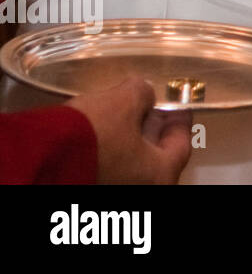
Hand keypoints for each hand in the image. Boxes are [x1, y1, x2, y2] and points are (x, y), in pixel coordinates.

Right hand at [67, 77, 191, 183]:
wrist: (41, 156)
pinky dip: (110, 149)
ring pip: (130, 163)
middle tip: (151, 108)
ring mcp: (113, 190)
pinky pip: (108, 168)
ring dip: (129, 138)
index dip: (179, 121)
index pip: (181, 145)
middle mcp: (139, 190)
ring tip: (123, 114)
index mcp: (159, 176)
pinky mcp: (88, 185)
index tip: (179, 107)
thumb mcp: (124, 101)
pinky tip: (102, 131)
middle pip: (155, 157)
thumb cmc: (91, 135)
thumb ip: (143, 93)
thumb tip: (142, 92)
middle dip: (152, 129)